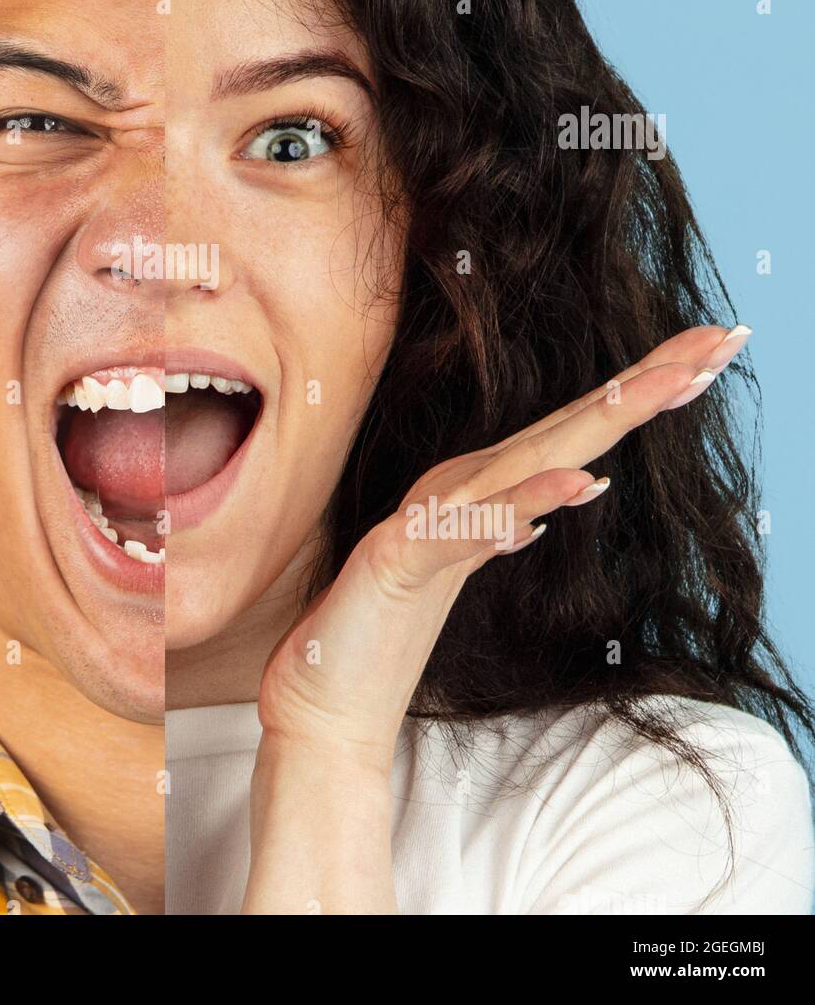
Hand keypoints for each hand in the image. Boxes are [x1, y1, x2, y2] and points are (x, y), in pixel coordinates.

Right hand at [254, 322, 752, 770]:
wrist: (321, 705)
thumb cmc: (381, 637)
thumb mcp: (456, 566)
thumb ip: (504, 520)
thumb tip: (578, 484)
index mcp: (474, 491)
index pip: (572, 435)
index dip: (641, 392)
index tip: (713, 353)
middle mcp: (456, 493)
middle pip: (565, 430)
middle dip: (644, 382)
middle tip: (721, 338)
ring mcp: (427, 524)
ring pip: (525, 462)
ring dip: (599, 422)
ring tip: (670, 385)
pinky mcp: (398, 563)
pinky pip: (468, 531)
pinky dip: (521, 504)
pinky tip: (580, 488)